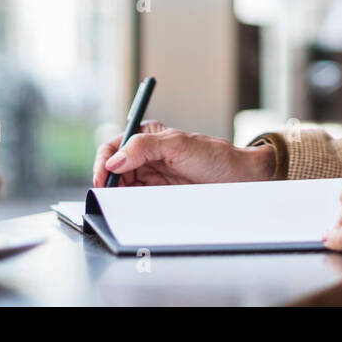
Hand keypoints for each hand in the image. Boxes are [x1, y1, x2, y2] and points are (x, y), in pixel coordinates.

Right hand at [92, 121, 274, 186]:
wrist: (238, 178)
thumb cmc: (214, 155)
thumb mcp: (178, 144)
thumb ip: (144, 147)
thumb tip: (115, 159)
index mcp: (147, 135)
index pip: (114, 146)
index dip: (104, 162)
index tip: (103, 178)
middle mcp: (146, 153)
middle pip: (114, 167)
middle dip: (108, 180)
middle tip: (110, 195)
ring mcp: (151, 173)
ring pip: (122, 184)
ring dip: (119, 193)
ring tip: (121, 201)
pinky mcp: (157, 191)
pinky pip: (135, 197)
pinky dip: (130, 202)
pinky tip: (132, 205)